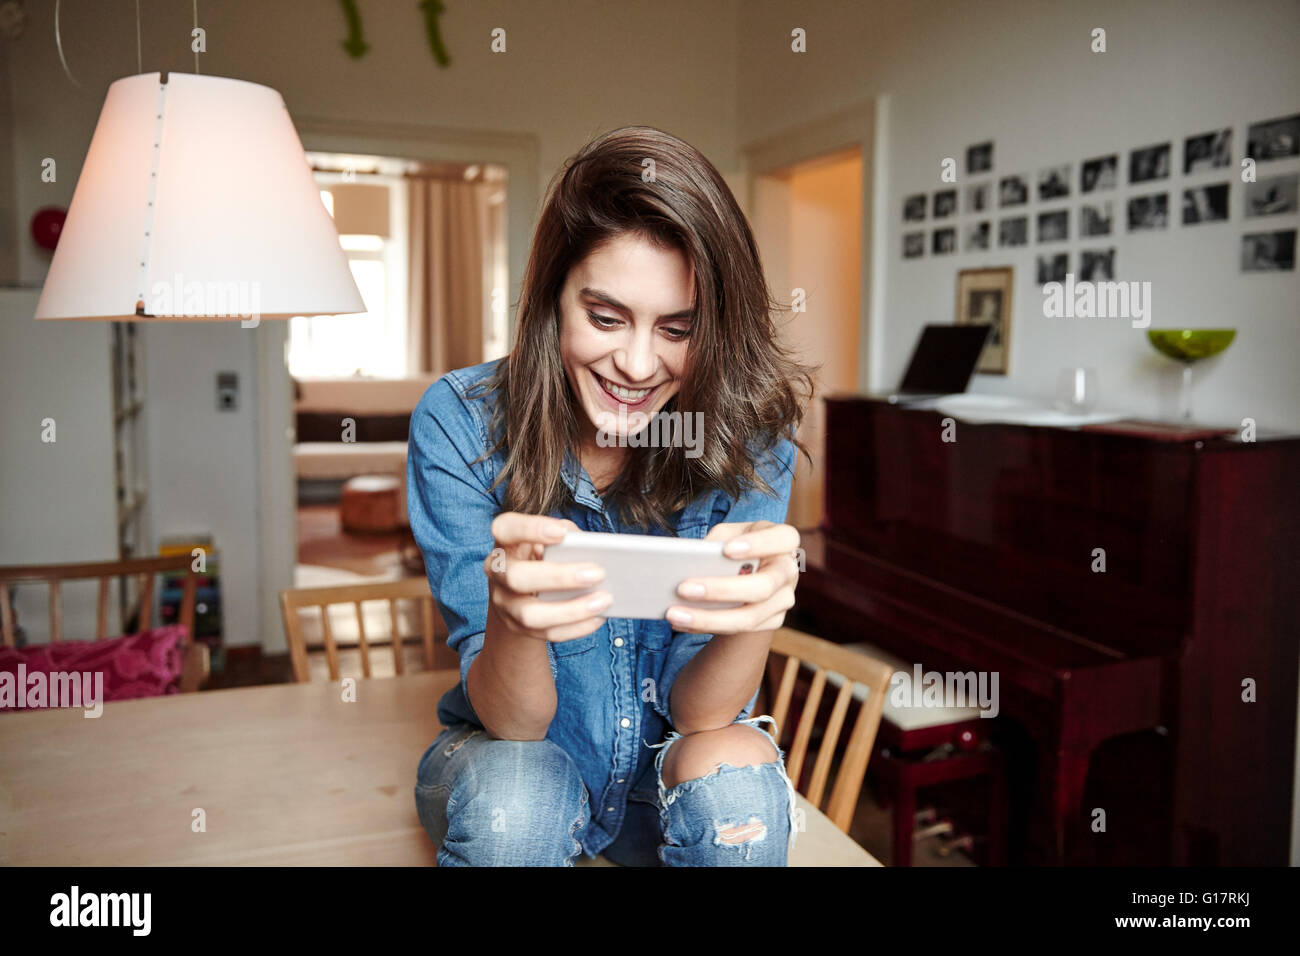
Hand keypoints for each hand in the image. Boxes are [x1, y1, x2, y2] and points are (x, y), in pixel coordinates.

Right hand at [483, 513, 611, 644]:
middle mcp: (498, 573)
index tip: (560, 532)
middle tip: (597, 573)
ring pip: (530, 614)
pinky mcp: (517, 628)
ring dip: (572, 610)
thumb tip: (594, 550)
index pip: (505, 529)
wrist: (521, 592)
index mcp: (505, 542)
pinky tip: (599, 617)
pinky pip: (547, 633)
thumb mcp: (550, 540)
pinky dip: (576, 627)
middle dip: (559, 577)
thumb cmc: (544, 556)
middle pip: (517, 577)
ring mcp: (504, 604)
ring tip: (604, 600)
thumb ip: (568, 538)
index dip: (530, 529)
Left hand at [666, 520, 799, 634]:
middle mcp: (789, 572)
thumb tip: (690, 562)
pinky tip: (680, 622)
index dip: (758, 545)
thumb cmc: (736, 544)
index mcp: (784, 540)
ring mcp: (784, 600)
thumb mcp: (728, 534)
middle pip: (762, 587)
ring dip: (707, 618)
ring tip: (673, 613)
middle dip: (721, 590)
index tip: (727, 550)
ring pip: (749, 617)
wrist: (751, 572)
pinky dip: (706, 626)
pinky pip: (738, 630)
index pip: (783, 539)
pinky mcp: (772, 621)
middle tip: (682, 588)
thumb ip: (716, 542)